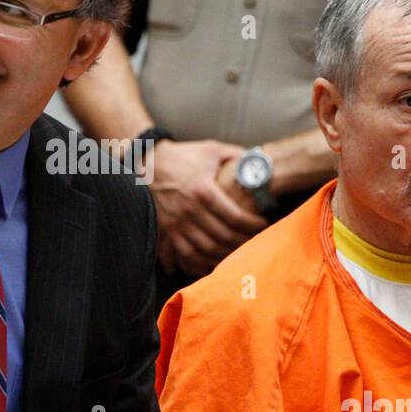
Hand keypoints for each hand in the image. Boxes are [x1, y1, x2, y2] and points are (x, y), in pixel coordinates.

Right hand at [149, 139, 267, 276]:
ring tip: (237, 252)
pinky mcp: (166, 229)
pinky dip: (200, 262)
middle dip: (243, 242)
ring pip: (206, 249)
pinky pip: (184, 254)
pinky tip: (212, 263)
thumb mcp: (211, 149)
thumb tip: (258, 160)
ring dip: (225, 254)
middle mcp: (190, 209)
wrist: (147, 161)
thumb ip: (236, 154)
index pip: (234, 216)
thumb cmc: (183, 155)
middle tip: (254, 241)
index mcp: (203, 190)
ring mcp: (176, 222)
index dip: (252, 224)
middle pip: (223, 236)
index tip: (262, 224)